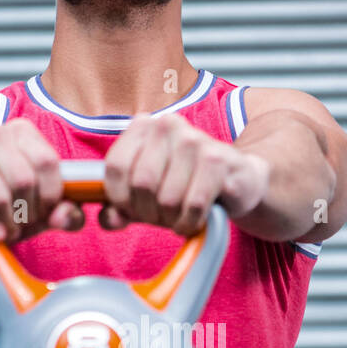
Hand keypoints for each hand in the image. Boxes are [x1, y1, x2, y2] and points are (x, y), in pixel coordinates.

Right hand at [0, 118, 85, 244]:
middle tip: (19, 224)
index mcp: (21, 133)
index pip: (47, 162)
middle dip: (26, 213)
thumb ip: (65, 215)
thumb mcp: (40, 213)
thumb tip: (66, 217)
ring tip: (1, 227)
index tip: (42, 212)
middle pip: (24, 179)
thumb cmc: (2, 208)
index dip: (49, 197)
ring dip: (4, 223)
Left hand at [98, 111, 269, 236]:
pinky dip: (190, 222)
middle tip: (161, 218)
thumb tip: (108, 220)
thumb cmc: (185, 186)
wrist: (237, 181)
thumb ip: (121, 207)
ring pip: (168, 198)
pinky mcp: (219, 160)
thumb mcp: (147, 196)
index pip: (116, 166)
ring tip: (179, 218)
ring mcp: (195, 140)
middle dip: (148, 213)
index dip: (120, 198)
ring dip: (172, 220)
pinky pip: (193, 205)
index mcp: (143, 126)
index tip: (132, 210)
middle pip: (142, 184)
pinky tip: (194, 220)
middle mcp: (167, 125)